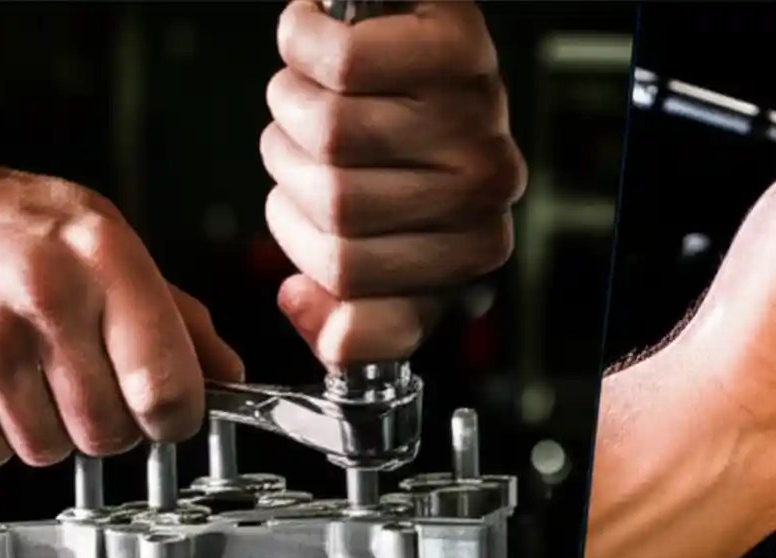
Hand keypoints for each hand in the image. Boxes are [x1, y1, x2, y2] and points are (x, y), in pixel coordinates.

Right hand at [0, 153, 242, 467]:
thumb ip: (179, 315)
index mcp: (106, 264)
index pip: (165, 389)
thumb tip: (227, 378)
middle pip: (108, 432)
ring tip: (43, 378)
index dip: (179, 419)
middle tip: (101, 388)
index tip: (175, 415)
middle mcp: (45, 300)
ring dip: (55, 432)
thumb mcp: (117, 244)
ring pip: (48, 449)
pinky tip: (0, 388)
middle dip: (115, 426)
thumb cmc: (27, 225)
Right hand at [262, 0, 525, 366]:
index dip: (305, 254)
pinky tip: (319, 44)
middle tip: (307, 144)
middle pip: (332, 210)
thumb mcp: (385, 238)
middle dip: (293, 171)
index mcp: (470, 251)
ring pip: (329, 134)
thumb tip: (300, 306)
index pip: (353, 292)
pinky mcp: (457, 50)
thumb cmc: (405, 134)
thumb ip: (348, 305)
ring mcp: (476, 120)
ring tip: (317, 93)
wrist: (422, 32)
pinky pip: (344, 63)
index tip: (307, 222)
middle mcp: (482, 190)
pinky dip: (305, 46)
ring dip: (294, 105)